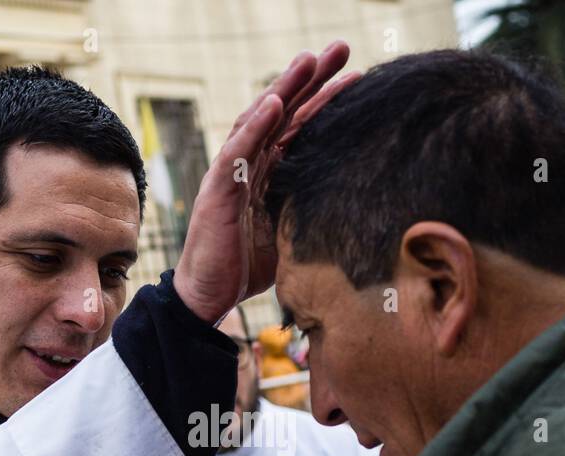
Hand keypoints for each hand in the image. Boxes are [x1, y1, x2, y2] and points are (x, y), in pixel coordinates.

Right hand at [173, 41, 358, 322]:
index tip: (357, 77)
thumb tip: (352, 207)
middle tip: (341, 48)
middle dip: (311, 80)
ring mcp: (231, 174)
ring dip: (284, 89)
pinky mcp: (218, 190)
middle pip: (283, 114)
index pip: (300, 129)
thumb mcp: (289, 236)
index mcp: (268, 175)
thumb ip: (309, 212)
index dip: (325, 102)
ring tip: (309, 60)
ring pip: (259, 121)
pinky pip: (237, 151)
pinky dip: (255, 125)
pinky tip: (273, 102)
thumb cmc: (244, 268)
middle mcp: (249, 166)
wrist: (208, 297)